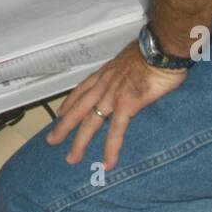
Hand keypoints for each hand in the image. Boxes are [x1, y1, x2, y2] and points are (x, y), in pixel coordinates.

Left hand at [46, 41, 187, 169]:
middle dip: (64, 125)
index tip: (60, 112)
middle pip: (79, 108)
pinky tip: (107, 164)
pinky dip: (111, 149)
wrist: (160, 47)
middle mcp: (104, 84)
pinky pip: (116, 131)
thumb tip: (134, 73)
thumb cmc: (153, 50)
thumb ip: (128, 69)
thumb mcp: (133, 57)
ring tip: (71, 159)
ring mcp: (113, 95)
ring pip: (91, 122)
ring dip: (80, 142)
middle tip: (51, 140)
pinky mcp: (127, 105)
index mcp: (106, 72)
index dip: (69, 102)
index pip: (82, 89)